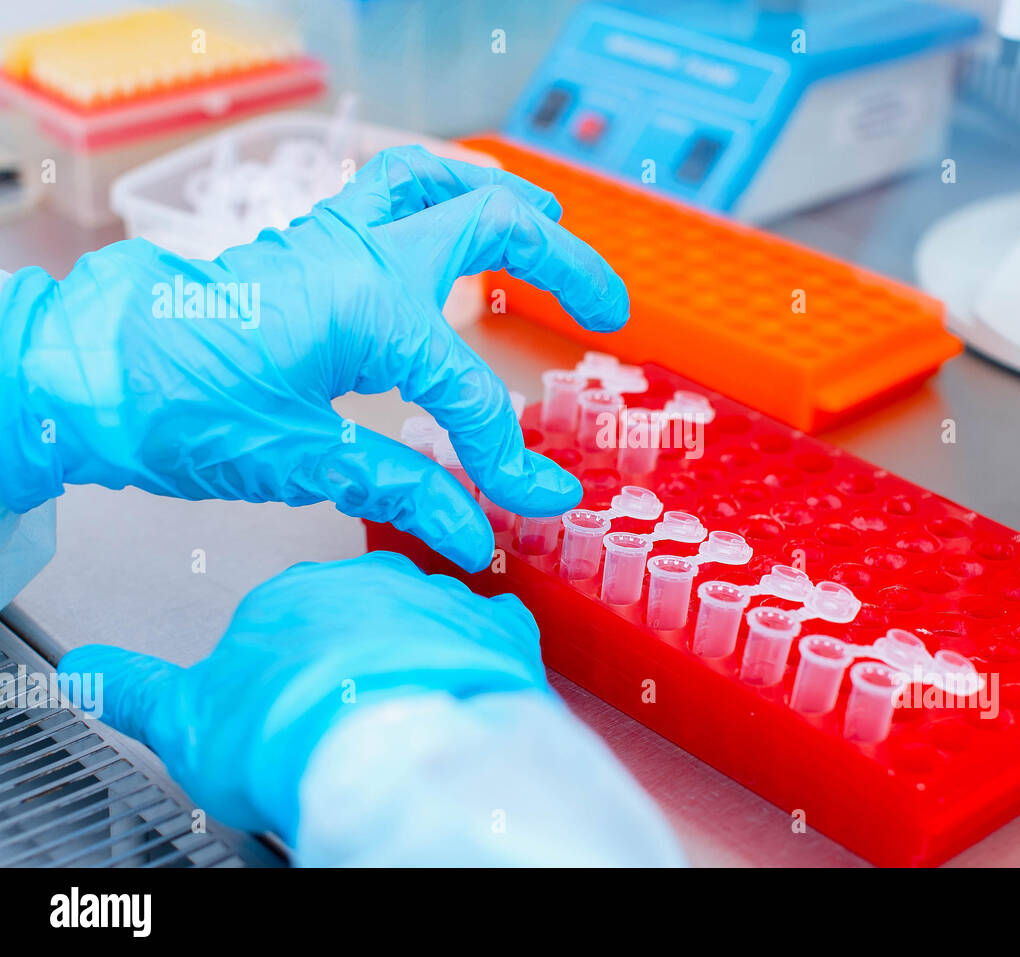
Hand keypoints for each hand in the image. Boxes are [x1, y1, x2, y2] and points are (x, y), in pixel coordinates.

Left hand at [0, 147, 628, 569]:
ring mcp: (337, 236)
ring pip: (446, 182)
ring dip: (509, 206)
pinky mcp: (313, 241)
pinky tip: (459, 230)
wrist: (93, 373)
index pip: (472, 391)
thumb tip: (478, 527)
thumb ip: (406, 486)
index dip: (512, 454)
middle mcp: (362, 255)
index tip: (537, 496)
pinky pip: (394, 190)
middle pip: (497, 227)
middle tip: (610, 313)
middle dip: (568, 266)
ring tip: (553, 238)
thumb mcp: (302, 460)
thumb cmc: (176, 411)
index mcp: (370, 311)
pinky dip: (442, 197)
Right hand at [57, 551, 552, 841]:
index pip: (288, 616)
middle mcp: (368, 583)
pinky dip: (487, 656)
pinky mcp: (497, 627)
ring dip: (421, 654)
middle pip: (362, 611)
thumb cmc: (291, 731)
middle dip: (357, 654)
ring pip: (429, 616)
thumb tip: (89, 670)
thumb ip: (133, 687)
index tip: (289, 700)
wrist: (387, 750)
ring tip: (407, 711)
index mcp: (291, 595)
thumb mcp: (182, 719)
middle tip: (349, 711)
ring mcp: (436, 599)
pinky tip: (469, 690)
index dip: (288, 665)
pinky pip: (498, 629)